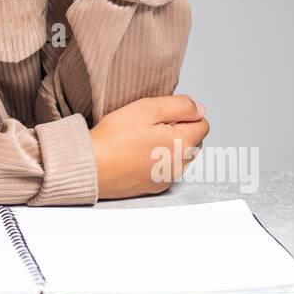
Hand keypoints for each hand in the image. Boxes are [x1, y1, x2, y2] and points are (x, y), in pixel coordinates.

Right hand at [88, 94, 208, 198]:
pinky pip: (166, 168)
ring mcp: (168, 178)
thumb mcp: (147, 108)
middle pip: (193, 140)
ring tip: (141, 140)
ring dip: (169, 145)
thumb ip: (179, 105)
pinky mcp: (154, 187)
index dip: (183, 113)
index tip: (161, 114)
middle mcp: (181, 165)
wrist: (90, 167)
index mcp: (183, 144)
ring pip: (180, 155)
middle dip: (178, 130)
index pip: (202, 123)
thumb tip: (199, 109)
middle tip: (149, 125)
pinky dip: (158, 160)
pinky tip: (137, 154)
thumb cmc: (114, 138)